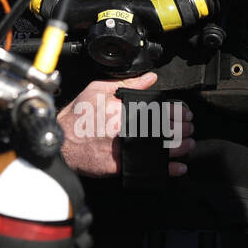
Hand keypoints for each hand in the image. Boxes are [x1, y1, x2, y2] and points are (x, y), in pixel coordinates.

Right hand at [57, 71, 194, 177]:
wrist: (59, 143)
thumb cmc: (76, 117)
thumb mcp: (97, 90)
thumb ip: (127, 85)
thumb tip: (150, 79)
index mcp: (122, 107)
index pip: (160, 108)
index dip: (177, 111)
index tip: (184, 113)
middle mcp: (125, 128)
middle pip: (165, 128)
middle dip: (183, 128)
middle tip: (189, 128)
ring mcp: (122, 148)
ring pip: (161, 148)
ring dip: (181, 146)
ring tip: (187, 144)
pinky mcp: (119, 166)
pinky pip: (149, 168)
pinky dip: (167, 169)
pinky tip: (178, 167)